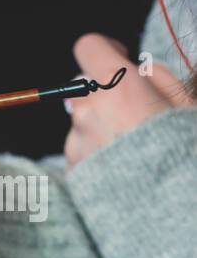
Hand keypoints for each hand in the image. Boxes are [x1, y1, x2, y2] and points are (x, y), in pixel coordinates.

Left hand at [65, 33, 193, 167]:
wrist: (168, 210)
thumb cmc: (184, 151)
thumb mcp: (187, 103)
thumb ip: (157, 77)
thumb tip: (138, 69)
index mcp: (115, 86)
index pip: (89, 48)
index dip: (105, 49)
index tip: (120, 56)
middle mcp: (86, 111)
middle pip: (83, 86)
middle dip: (105, 91)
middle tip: (137, 109)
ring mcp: (76, 142)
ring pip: (83, 120)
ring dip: (103, 125)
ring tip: (136, 147)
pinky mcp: (72, 169)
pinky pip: (83, 149)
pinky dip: (99, 152)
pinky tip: (125, 167)